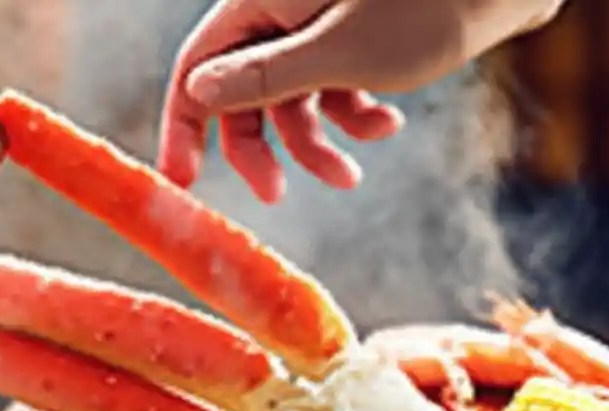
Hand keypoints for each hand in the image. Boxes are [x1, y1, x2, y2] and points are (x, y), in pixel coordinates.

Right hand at [158, 0, 564, 202]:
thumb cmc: (427, 6)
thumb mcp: (338, 55)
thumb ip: (263, 77)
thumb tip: (197, 91)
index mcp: (260, 3)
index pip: (197, 68)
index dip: (183, 125)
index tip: (181, 179)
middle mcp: (279, 14)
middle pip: (241, 93)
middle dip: (261, 148)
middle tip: (277, 194)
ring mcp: (316, 28)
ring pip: (290, 101)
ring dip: (317, 143)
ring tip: (351, 175)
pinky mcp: (352, 39)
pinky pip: (331, 91)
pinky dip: (354, 117)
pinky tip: (389, 124)